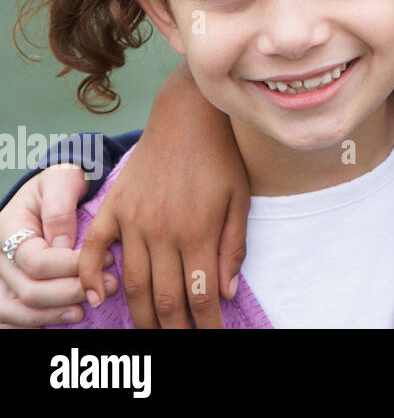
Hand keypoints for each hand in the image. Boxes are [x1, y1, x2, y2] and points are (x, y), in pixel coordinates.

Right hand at [0, 165, 117, 326]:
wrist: (56, 187)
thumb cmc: (61, 181)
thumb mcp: (62, 180)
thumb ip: (59, 209)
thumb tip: (63, 245)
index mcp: (9, 228)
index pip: (36, 261)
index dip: (72, 266)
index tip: (108, 259)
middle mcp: (0, 257)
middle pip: (29, 290)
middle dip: (71, 292)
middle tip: (109, 285)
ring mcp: (3, 276)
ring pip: (17, 310)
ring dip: (53, 315)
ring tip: (84, 310)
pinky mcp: (11, 289)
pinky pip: (11, 318)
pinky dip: (34, 324)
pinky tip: (61, 320)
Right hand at [77, 63, 249, 328]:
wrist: (187, 116)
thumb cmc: (220, 157)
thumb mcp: (240, 199)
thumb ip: (232, 247)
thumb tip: (225, 292)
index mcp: (198, 232)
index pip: (200, 295)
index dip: (206, 324)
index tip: (214, 338)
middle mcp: (162, 231)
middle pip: (163, 297)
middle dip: (175, 328)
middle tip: (183, 342)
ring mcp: (133, 221)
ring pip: (131, 283)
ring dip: (141, 314)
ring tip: (153, 332)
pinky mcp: (113, 208)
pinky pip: (92, 249)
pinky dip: (88, 276)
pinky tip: (95, 298)